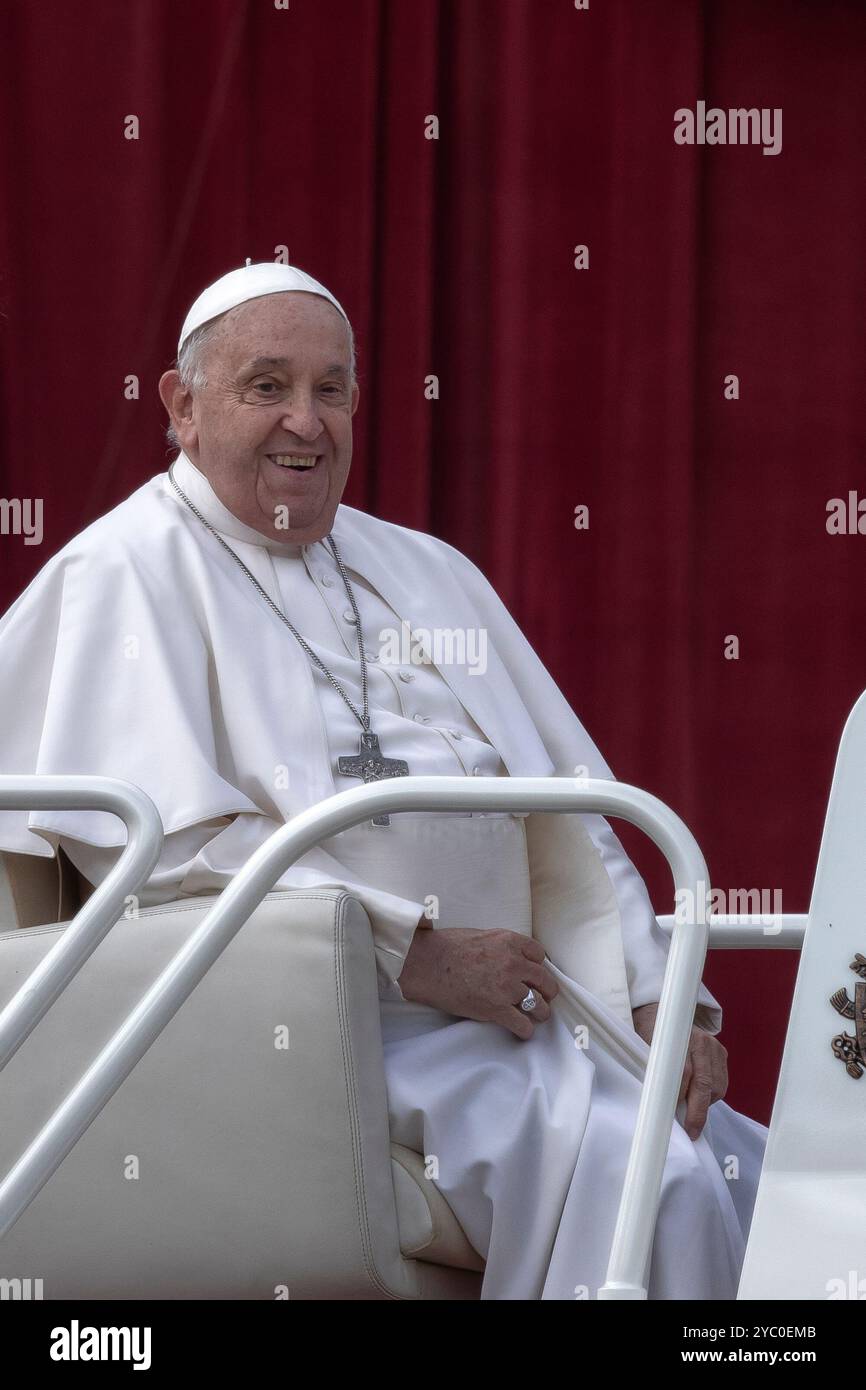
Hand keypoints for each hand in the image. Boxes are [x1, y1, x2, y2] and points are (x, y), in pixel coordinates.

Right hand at [398, 926, 559, 1039]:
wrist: (427, 964)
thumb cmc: (446, 947)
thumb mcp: (481, 935)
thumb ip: (501, 946)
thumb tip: (509, 956)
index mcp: (510, 942)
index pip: (539, 955)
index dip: (537, 966)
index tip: (534, 974)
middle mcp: (514, 963)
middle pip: (544, 980)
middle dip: (546, 990)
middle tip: (544, 997)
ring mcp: (507, 987)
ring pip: (538, 1004)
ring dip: (540, 1012)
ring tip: (537, 1015)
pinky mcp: (497, 1009)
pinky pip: (522, 1024)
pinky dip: (525, 1030)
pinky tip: (523, 1030)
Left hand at [631, 1003, 728, 1140]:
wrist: (664, 1013)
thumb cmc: (650, 1034)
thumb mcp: (644, 1048)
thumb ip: (654, 1071)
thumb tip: (658, 1104)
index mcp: (678, 1036)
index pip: (682, 1072)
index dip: (678, 1096)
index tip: (672, 1115)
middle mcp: (700, 1040)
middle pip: (704, 1083)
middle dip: (697, 1111)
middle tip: (691, 1131)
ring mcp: (714, 1046)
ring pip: (716, 1086)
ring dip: (705, 1104)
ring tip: (692, 1114)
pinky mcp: (721, 1052)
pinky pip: (722, 1082)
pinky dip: (712, 1096)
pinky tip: (699, 1099)